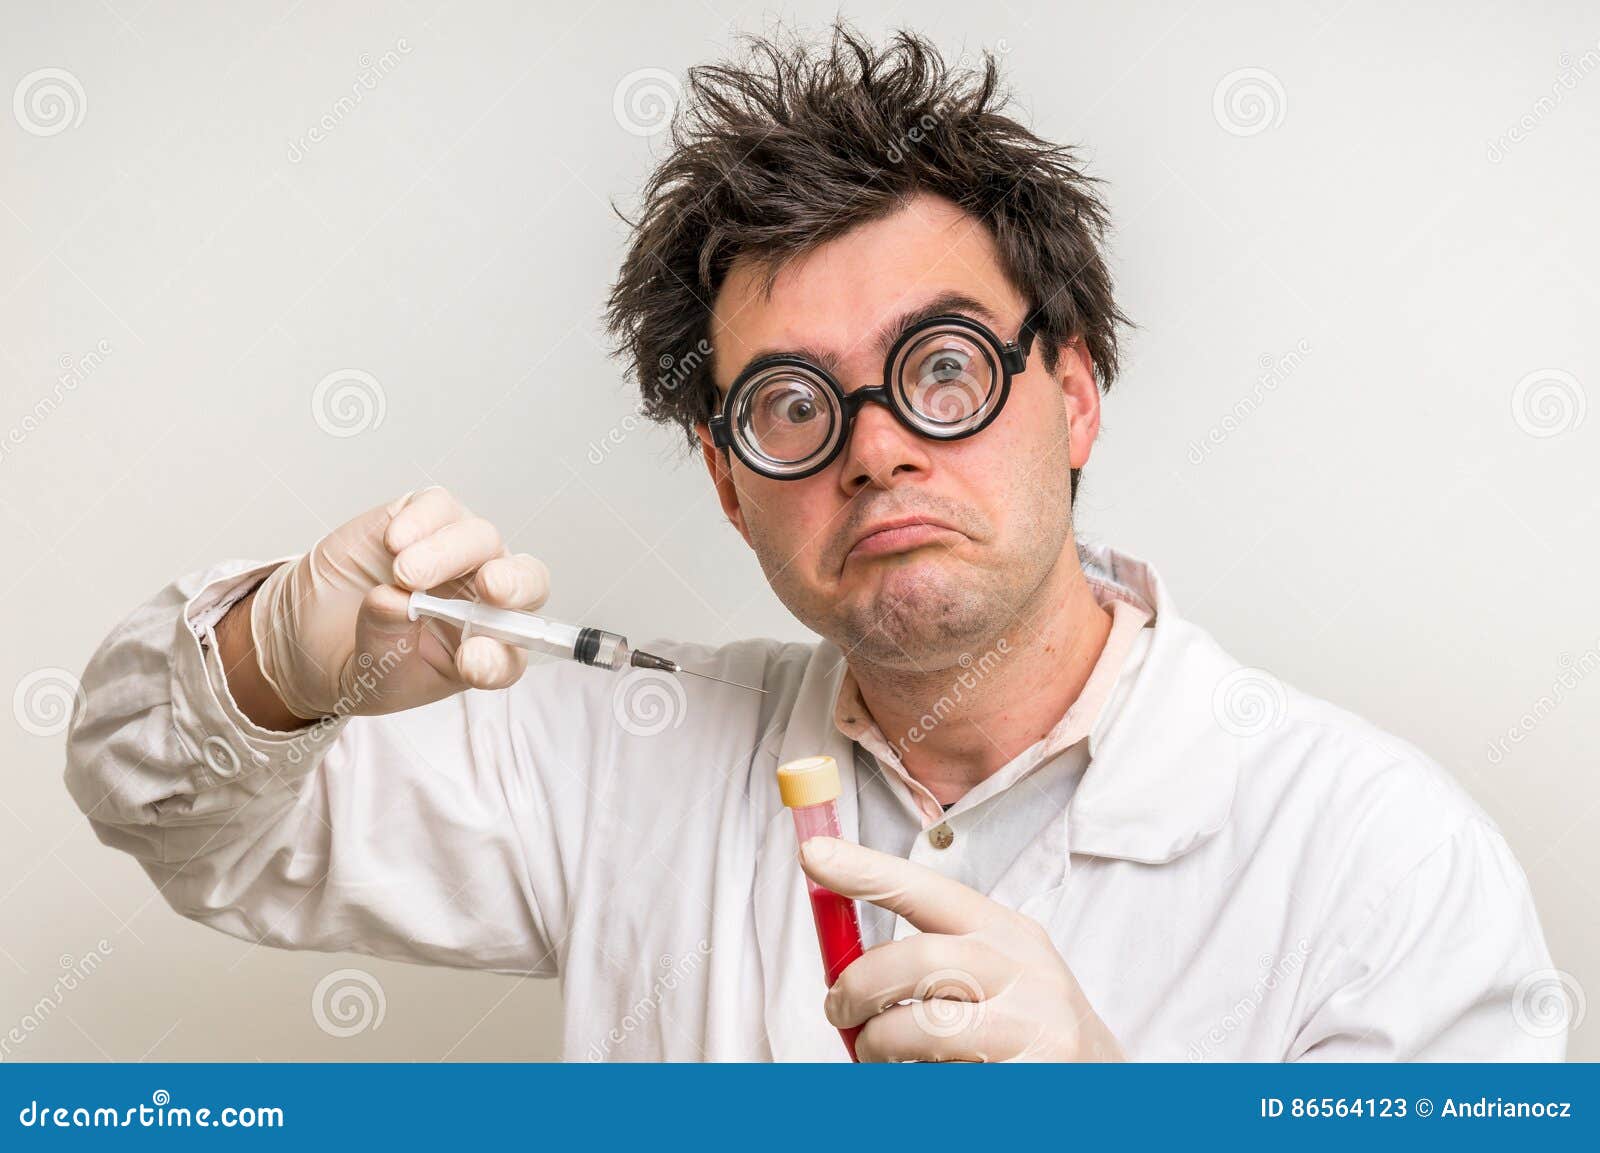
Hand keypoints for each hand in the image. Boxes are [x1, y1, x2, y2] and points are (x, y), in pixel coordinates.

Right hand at [244, 485, 550, 720]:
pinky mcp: (424, 520)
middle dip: (514, 582)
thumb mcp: (374, 676)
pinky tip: (396, 541)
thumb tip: (396, 601)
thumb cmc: (364, 661)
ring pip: (480, 538)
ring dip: (447, 554)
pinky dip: (422, 521)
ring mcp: (459, 555)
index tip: (469, 661)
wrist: (317, 631)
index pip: (510, 653)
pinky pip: (438, 508)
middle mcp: (484, 599)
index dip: (498, 657)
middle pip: (525, 581)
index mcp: (484, 648)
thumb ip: (388, 647)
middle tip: (490, 587)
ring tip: (405, 575)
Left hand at [798, 835, 1123, 1061]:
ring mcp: (1031, 1029)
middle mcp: (1023, 971)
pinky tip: (928, 1078)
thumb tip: (843, 959)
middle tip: (837, 1008)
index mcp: (1005, 932)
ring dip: (877, 1046)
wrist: (1105, 1087)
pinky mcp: (1027, 1079)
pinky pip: (940, 1080)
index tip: (813, 853)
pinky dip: (913, 1083)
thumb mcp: (995, 969)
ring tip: (875, 1055)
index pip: (927, 889)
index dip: (867, 870)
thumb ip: (930, 954)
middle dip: (858, 986)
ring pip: (922, 1028)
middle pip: (916, 960)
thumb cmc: (1027, 1024)